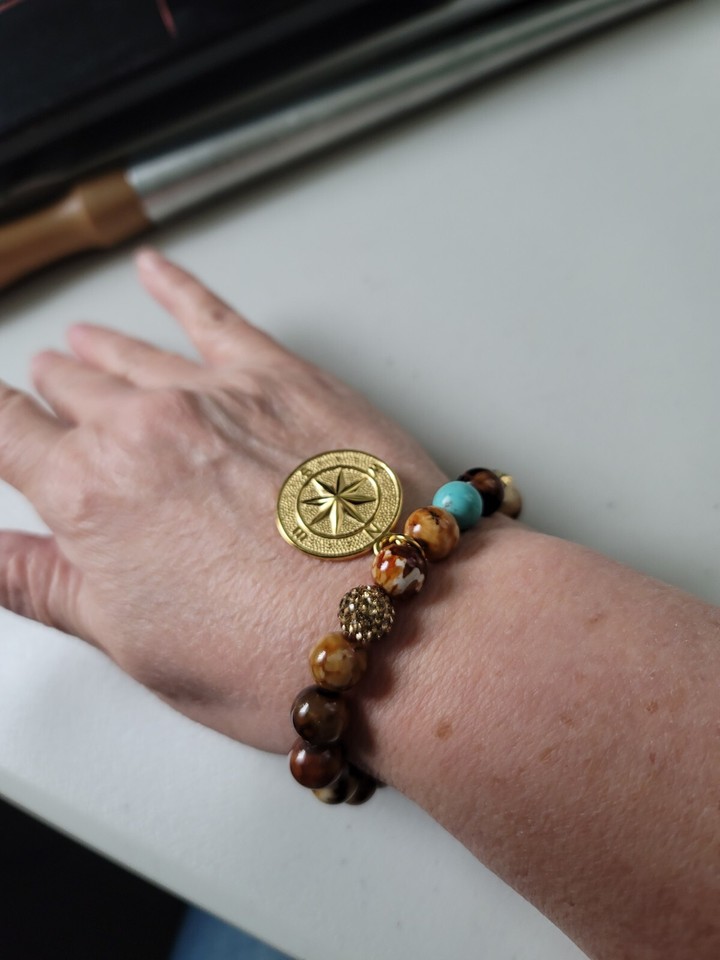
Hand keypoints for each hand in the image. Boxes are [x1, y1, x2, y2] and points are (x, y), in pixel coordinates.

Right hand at [0, 250, 446, 750]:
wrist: (403, 619)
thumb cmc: (277, 652)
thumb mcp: (134, 643)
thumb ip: (45, 584)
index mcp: (91, 494)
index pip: (8, 434)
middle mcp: (143, 426)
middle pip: (73, 390)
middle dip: (53, 391)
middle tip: (43, 387)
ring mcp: (216, 393)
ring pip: (134, 354)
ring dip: (100, 350)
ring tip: (80, 344)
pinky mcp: (284, 375)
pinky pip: (214, 314)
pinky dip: (178, 287)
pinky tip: (156, 271)